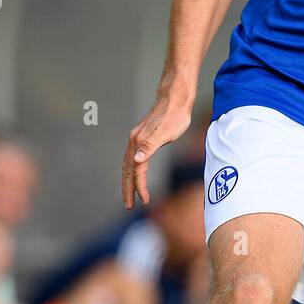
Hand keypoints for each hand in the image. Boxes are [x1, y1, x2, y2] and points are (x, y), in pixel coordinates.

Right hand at [122, 92, 193, 207]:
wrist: (175, 98)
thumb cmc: (175, 115)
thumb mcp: (166, 132)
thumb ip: (150, 146)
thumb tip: (136, 160)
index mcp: (139, 142)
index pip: (137, 171)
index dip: (140, 187)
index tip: (144, 201)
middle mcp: (135, 141)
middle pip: (127, 170)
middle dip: (127, 189)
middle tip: (128, 206)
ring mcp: (137, 138)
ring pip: (128, 164)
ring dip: (128, 181)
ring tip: (129, 195)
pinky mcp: (142, 136)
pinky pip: (132, 157)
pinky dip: (131, 169)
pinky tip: (135, 173)